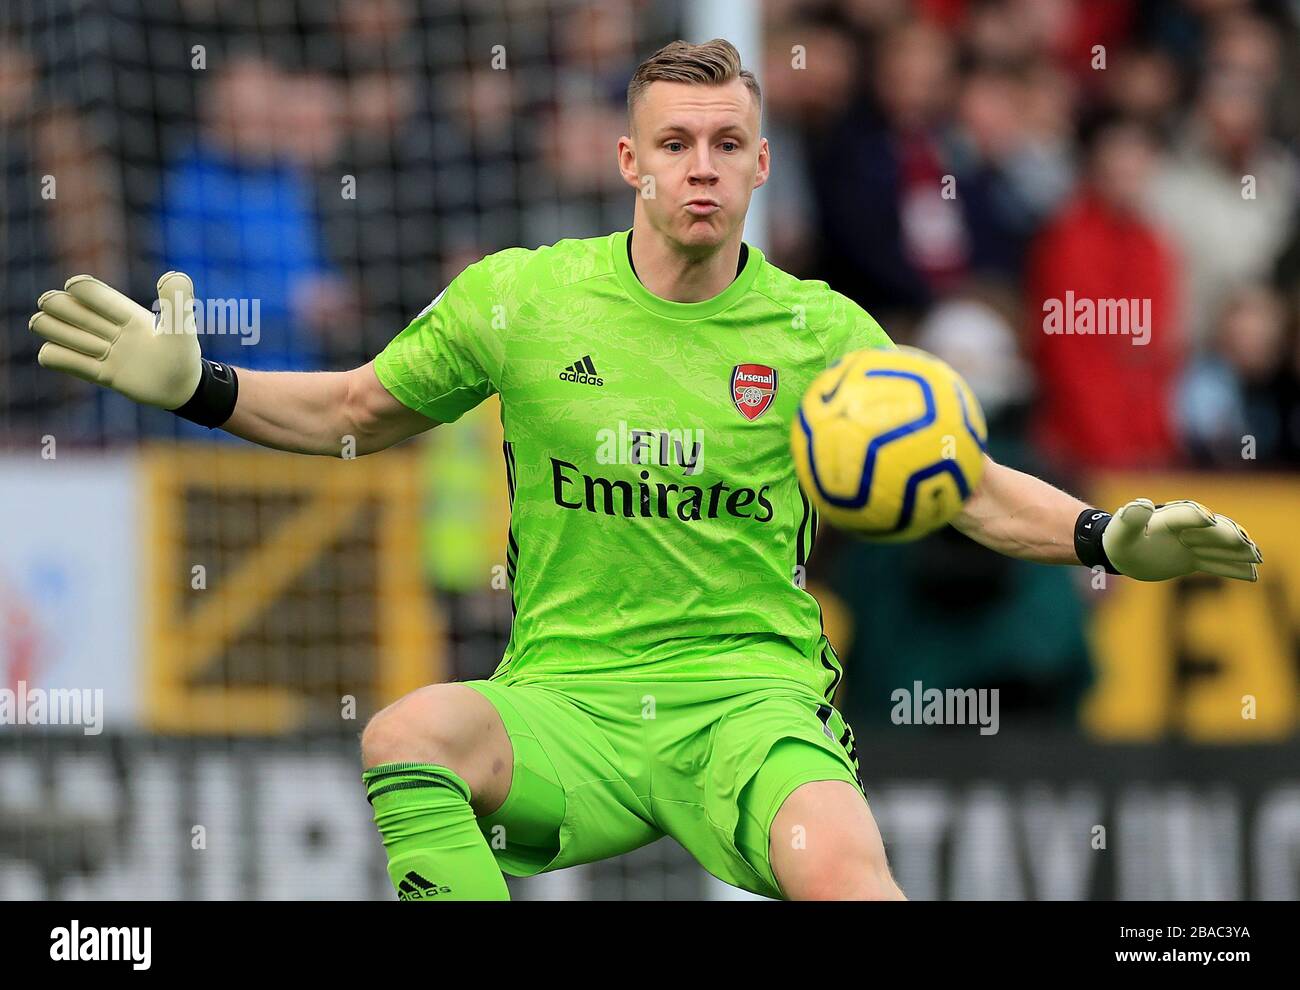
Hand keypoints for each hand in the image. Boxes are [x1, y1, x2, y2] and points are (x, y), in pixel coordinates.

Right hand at [30, 271, 201, 408]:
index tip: (73, 285)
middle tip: (46, 302)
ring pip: (65, 334)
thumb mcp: (181, 328)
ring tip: (41, 323)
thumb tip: (173, 275)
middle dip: (60, 306)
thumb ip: (178, 302)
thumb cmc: (183, 354)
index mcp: (128, 315)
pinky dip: (56, 357)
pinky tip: (50, 354)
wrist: (183, 389)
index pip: (100, 297)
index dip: (85, 290)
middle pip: (74, 312)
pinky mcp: (100, 374)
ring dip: (55, 329)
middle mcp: (112, 330)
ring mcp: (104, 352)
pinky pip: (68, 363)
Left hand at [1102, 498, 1261, 581]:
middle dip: (1227, 535)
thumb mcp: (1120, 531)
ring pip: (1219, 546)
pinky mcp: (1194, 558)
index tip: (1210, 520)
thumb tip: (1142, 504)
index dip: (1196, 517)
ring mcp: (1192, 543)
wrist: (1122, 550)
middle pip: (1210, 531)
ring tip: (1256, 557)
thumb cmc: (1119, 539)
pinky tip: (1252, 574)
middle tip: (1244, 543)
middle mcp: (1184, 528)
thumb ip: (1131, 518)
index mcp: (1166, 519)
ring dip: (1237, 551)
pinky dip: (1233, 568)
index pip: (1185, 515)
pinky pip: (1216, 563)